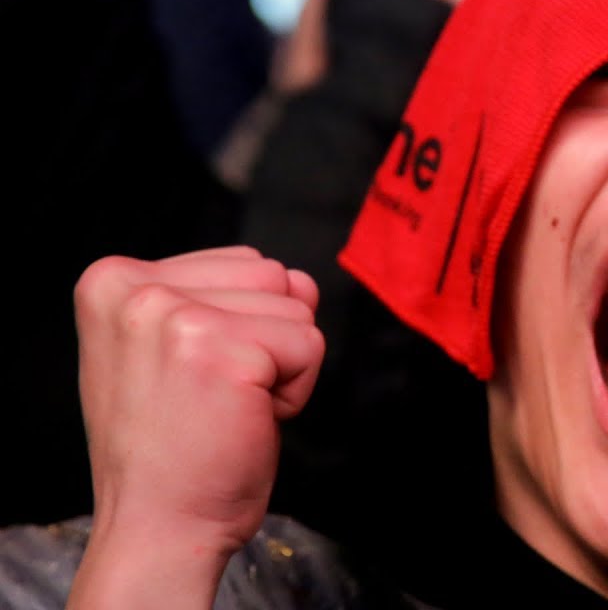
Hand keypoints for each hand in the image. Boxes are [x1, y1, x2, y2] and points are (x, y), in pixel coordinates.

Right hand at [68, 246, 323, 608]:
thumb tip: (302, 281)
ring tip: (228, 406)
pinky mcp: (223, 351)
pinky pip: (310, 346)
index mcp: (114, 280)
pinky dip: (296, 392)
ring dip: (283, 366)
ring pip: (297, 307)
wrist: (160, 526)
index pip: (242, 263)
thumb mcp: (182, 348)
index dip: (244, 324)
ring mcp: (175, 317)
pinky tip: (245, 420)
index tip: (194, 376)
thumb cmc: (176, 446)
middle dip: (269, 340)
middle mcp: (135, 289)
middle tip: (217, 396)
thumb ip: (234, 297)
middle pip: (274, 276)